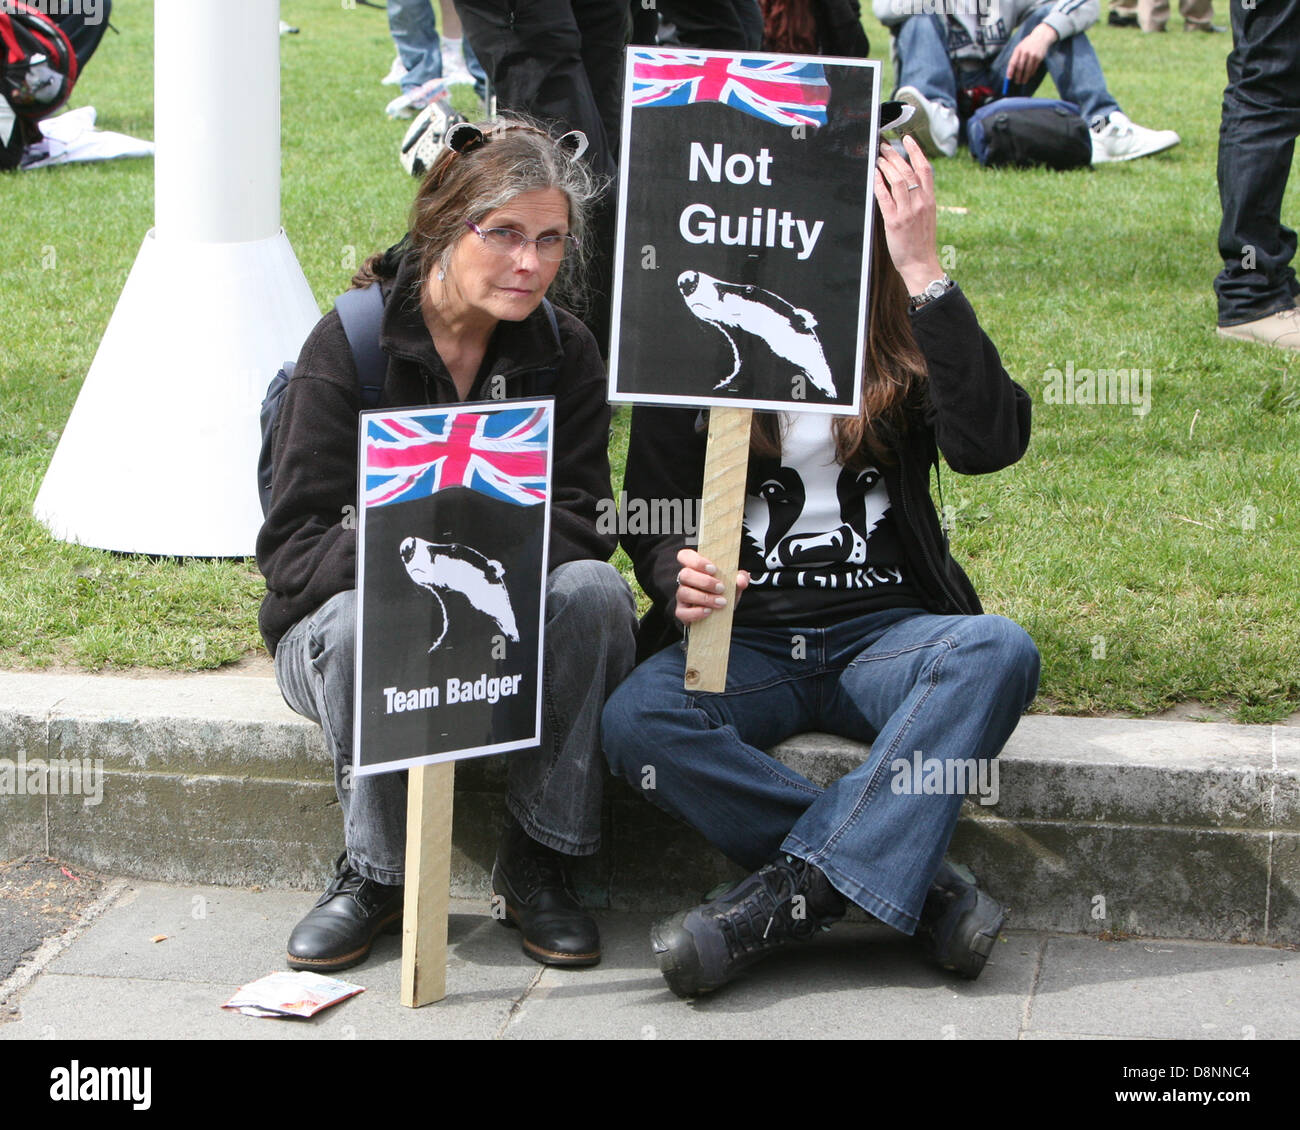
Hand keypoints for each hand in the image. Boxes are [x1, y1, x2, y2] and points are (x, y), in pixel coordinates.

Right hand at [673, 547, 749, 625]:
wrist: (720, 616)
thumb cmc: (723, 594)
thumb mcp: (734, 585)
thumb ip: (740, 578)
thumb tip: (741, 579)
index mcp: (696, 568)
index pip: (685, 556)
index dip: (696, 561)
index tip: (713, 569)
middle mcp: (686, 581)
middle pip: (685, 574)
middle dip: (705, 581)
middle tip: (721, 588)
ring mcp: (681, 597)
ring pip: (684, 592)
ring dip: (704, 598)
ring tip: (721, 602)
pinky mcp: (682, 612)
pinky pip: (683, 612)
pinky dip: (697, 612)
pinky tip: (709, 612)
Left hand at [874, 135, 942, 294]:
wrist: (921, 264)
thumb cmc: (921, 242)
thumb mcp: (926, 216)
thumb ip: (920, 199)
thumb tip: (909, 183)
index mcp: (929, 200)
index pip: (925, 169)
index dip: (916, 151)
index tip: (907, 139)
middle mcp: (920, 203)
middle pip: (907, 171)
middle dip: (894, 155)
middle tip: (884, 146)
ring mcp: (907, 212)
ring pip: (897, 181)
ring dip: (885, 166)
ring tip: (877, 158)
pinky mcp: (895, 222)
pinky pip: (885, 198)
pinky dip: (879, 185)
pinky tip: (874, 176)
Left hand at [1004, 24, 1057, 84]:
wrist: (1041, 36)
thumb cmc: (1028, 43)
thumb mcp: (1020, 47)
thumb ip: (1015, 57)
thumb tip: (1011, 71)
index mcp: (1018, 49)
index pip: (1013, 62)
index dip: (1010, 71)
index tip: (1009, 78)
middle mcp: (1025, 52)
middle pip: (1020, 67)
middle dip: (1018, 76)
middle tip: (1017, 82)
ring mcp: (1033, 55)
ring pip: (1027, 69)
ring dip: (1025, 77)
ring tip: (1023, 82)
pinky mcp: (1039, 57)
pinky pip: (1034, 68)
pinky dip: (1031, 73)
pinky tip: (1029, 76)